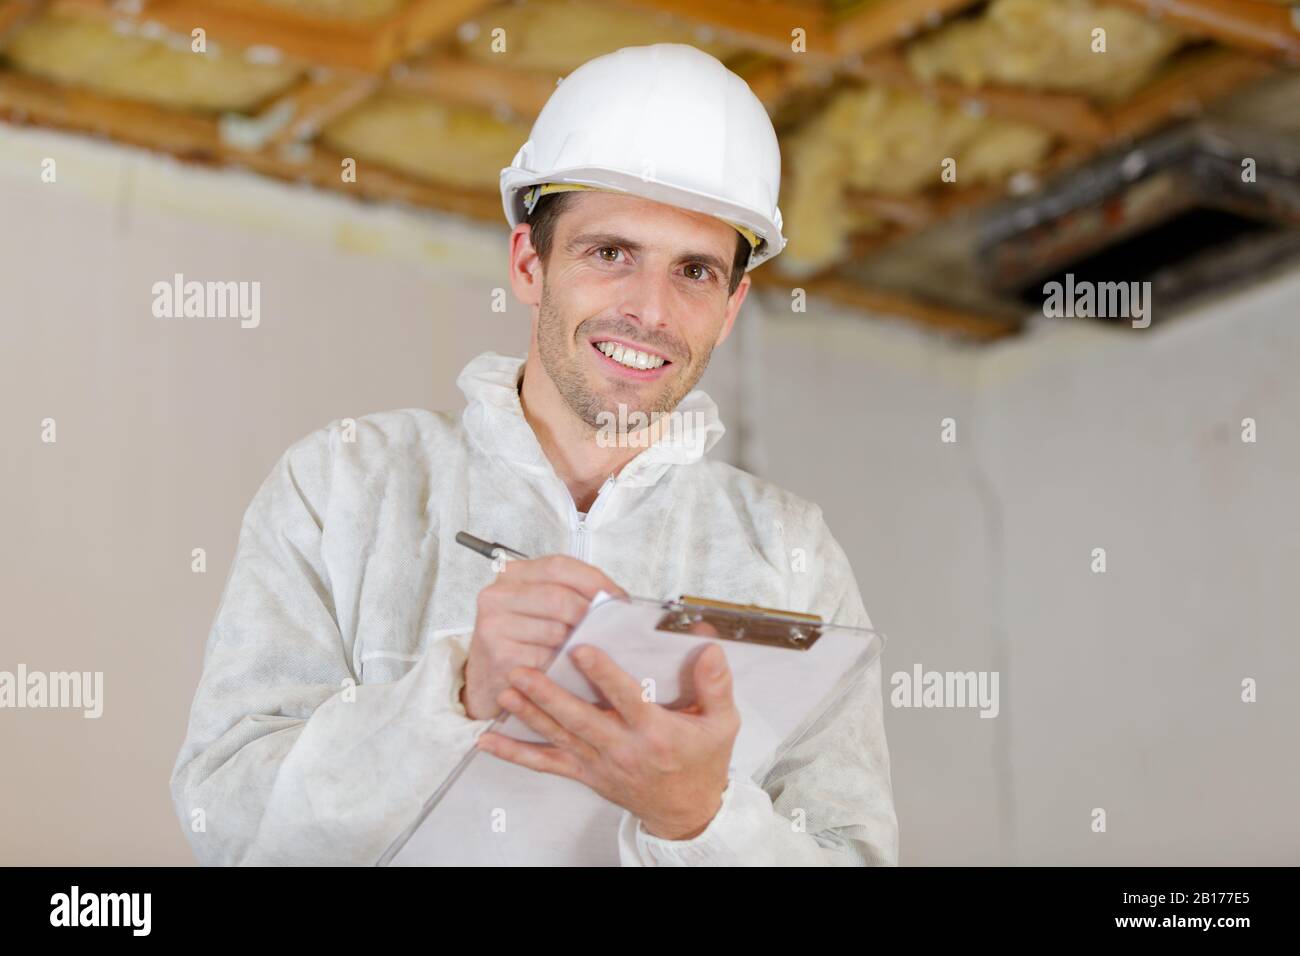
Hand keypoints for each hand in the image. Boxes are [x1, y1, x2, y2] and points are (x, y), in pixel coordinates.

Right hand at [461, 555, 626, 720]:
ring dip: (582, 643)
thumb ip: (569, 594)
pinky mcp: (499, 657)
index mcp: (511, 575)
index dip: (593, 580)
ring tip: (593, 649)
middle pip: (559, 597)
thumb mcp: (539, 609)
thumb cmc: (521, 642)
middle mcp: (497, 596)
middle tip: (613, 628)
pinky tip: (572, 668)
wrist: (489, 681)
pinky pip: (547, 658)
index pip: (559, 565)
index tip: (617, 597)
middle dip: (592, 615)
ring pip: (557, 630)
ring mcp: (494, 626)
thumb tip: (615, 600)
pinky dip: (566, 664)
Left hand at [475, 642, 740, 840]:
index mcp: (655, 732)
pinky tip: (489, 740)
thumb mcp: (722, 723)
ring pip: (558, 736)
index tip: (583, 650)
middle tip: (525, 670)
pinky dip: (515, 753)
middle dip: (549, 694)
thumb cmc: (702, 762)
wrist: (687, 811)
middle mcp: (622, 748)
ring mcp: (599, 762)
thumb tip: (710, 648)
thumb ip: (716, 685)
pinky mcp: (584, 773)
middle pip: (580, 719)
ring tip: (506, 689)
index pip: (626, 699)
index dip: (603, 675)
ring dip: (529, 713)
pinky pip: (545, 763)